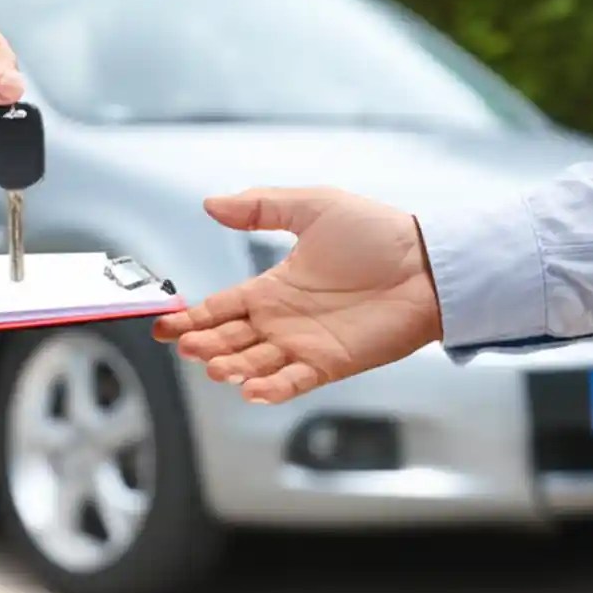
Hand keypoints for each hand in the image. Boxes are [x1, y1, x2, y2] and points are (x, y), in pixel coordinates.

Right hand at [152, 188, 442, 403]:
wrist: (428, 262)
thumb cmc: (377, 233)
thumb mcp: (313, 207)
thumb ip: (261, 207)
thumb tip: (210, 203)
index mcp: (272, 288)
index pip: (220, 307)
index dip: (192, 317)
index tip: (164, 323)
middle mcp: (282, 320)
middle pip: (230, 339)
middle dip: (205, 344)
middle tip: (186, 345)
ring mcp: (304, 344)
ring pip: (255, 362)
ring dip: (232, 367)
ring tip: (214, 365)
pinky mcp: (331, 363)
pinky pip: (293, 380)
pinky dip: (272, 388)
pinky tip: (250, 389)